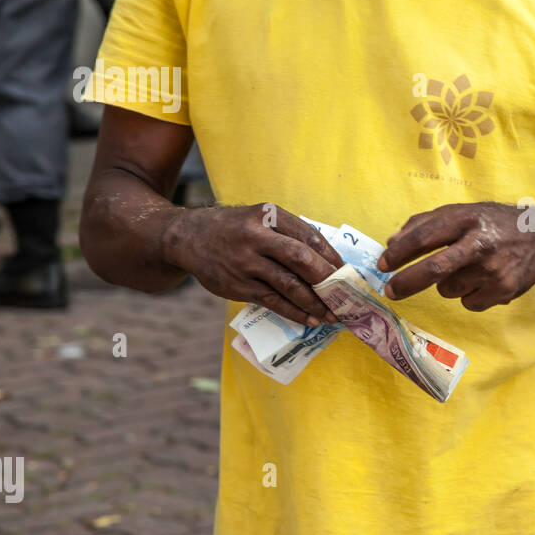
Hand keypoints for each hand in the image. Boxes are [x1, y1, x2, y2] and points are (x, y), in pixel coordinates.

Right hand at [164, 204, 343, 326]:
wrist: (187, 237)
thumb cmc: (234, 228)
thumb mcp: (260, 217)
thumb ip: (289, 234)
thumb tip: (328, 261)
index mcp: (268, 215)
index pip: (309, 236)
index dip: (332, 256)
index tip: (348, 272)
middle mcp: (256, 236)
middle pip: (301, 259)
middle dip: (328, 280)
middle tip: (346, 295)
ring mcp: (245, 262)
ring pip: (288, 285)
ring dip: (315, 302)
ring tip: (332, 314)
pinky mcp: (238, 285)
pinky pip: (273, 301)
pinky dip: (294, 312)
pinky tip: (310, 320)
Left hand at [378, 203, 534, 311]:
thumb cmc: (494, 224)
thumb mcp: (464, 212)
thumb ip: (426, 223)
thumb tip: (392, 242)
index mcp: (467, 218)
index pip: (424, 236)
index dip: (399, 253)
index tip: (383, 264)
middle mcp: (481, 243)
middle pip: (434, 269)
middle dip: (406, 283)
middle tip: (390, 291)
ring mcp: (493, 270)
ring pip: (448, 289)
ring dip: (446, 284)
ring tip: (467, 269)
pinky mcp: (503, 291)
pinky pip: (468, 303)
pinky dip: (468, 295)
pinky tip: (484, 280)